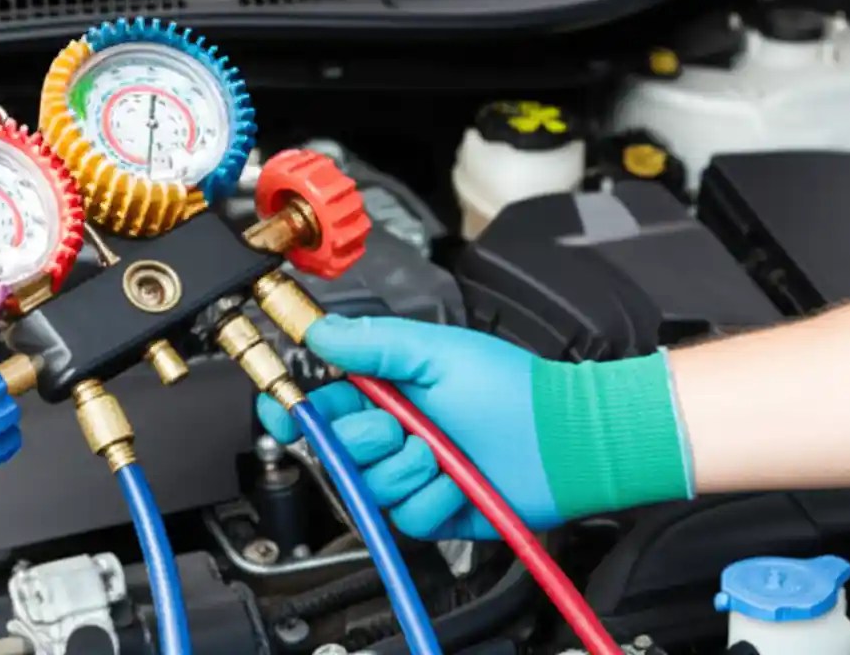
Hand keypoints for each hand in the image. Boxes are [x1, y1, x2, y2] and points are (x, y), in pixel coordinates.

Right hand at [256, 315, 690, 539]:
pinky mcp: (431, 511)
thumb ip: (372, 342)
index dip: (293, 413)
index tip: (286, 417)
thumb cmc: (512, 391)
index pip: (318, 403)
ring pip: (368, 487)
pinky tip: (458, 481)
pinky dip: (433, 499)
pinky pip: (405, 517)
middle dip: (365, 440)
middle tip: (401, 426)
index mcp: (386, 389)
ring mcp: (411, 473)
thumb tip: (317, 330)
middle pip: (336, 450)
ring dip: (405, 470)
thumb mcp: (437, 351)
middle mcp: (393, 432)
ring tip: (440, 454)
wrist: (563, 442)